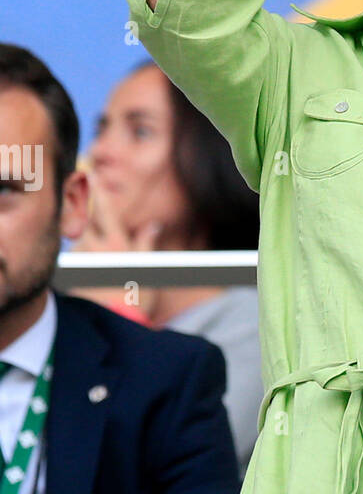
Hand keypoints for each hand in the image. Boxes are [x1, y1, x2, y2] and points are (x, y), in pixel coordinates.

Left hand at [68, 176, 160, 315]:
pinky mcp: (77, 273)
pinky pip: (76, 259)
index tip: (91, 173)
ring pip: (78, 239)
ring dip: (84, 239)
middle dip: (83, 209)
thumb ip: (147, 243)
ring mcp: (85, 260)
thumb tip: (154, 225)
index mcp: (119, 243)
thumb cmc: (139, 295)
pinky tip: (91, 267)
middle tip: (81, 198)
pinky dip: (82, 258)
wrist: (119, 320)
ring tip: (97, 252)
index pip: (106, 209)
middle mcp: (98, 247)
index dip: (98, 190)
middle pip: (85, 220)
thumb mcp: (148, 267)